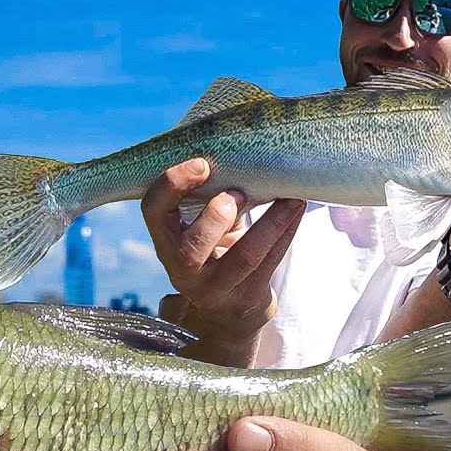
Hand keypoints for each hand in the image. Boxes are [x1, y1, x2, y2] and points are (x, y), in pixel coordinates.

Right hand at [142, 159, 304, 362]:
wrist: (230, 308)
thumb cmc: (214, 250)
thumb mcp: (199, 226)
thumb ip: (206, 195)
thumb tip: (236, 141)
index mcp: (165, 243)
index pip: (153, 212)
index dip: (172, 186)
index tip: (201, 163)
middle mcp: (183, 271)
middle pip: (192, 249)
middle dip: (215, 217)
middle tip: (237, 193)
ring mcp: (215, 290)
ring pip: (244, 259)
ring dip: (269, 224)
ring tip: (289, 197)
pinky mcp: (248, 297)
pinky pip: (272, 263)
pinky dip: (286, 232)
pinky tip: (297, 207)